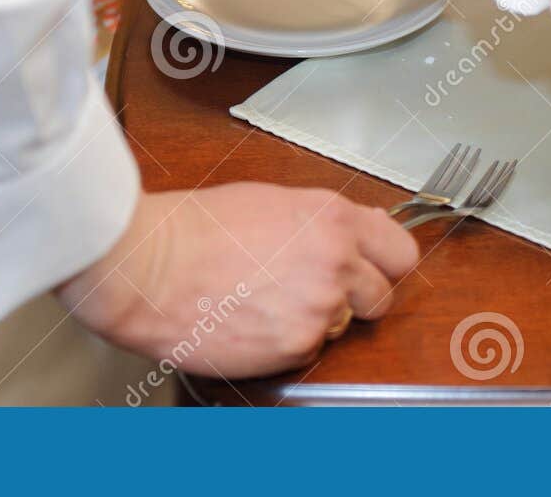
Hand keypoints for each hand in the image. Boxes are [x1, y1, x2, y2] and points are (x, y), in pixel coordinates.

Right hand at [58, 184, 418, 377]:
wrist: (150, 267)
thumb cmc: (195, 230)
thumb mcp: (270, 201)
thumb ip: (321, 221)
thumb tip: (353, 232)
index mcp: (332, 218)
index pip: (401, 251)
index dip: (385, 263)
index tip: (374, 268)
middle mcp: (336, 261)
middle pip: (382, 296)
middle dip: (357, 298)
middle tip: (314, 291)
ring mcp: (319, 307)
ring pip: (342, 325)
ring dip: (316, 320)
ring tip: (268, 302)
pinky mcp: (295, 346)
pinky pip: (307, 350)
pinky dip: (285, 342)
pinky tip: (252, 321)